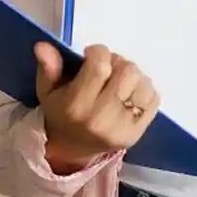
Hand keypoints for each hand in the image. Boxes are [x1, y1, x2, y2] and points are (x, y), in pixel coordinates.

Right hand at [33, 42, 158, 173]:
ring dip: (133, 76)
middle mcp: (101, 118)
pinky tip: (129, 94)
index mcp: (76, 106)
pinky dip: (144, 90)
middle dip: (117, 62)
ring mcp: (122, 128)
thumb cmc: (61, 113)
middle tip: (107, 68)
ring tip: (118, 82)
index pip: (100, 66)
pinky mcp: (138, 133)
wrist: (72, 150)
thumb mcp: (48, 90)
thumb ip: (48, 67)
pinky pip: (153, 98)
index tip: (91, 55)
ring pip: (143, 82)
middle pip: (127, 71)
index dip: (99, 52)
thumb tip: (44, 46)